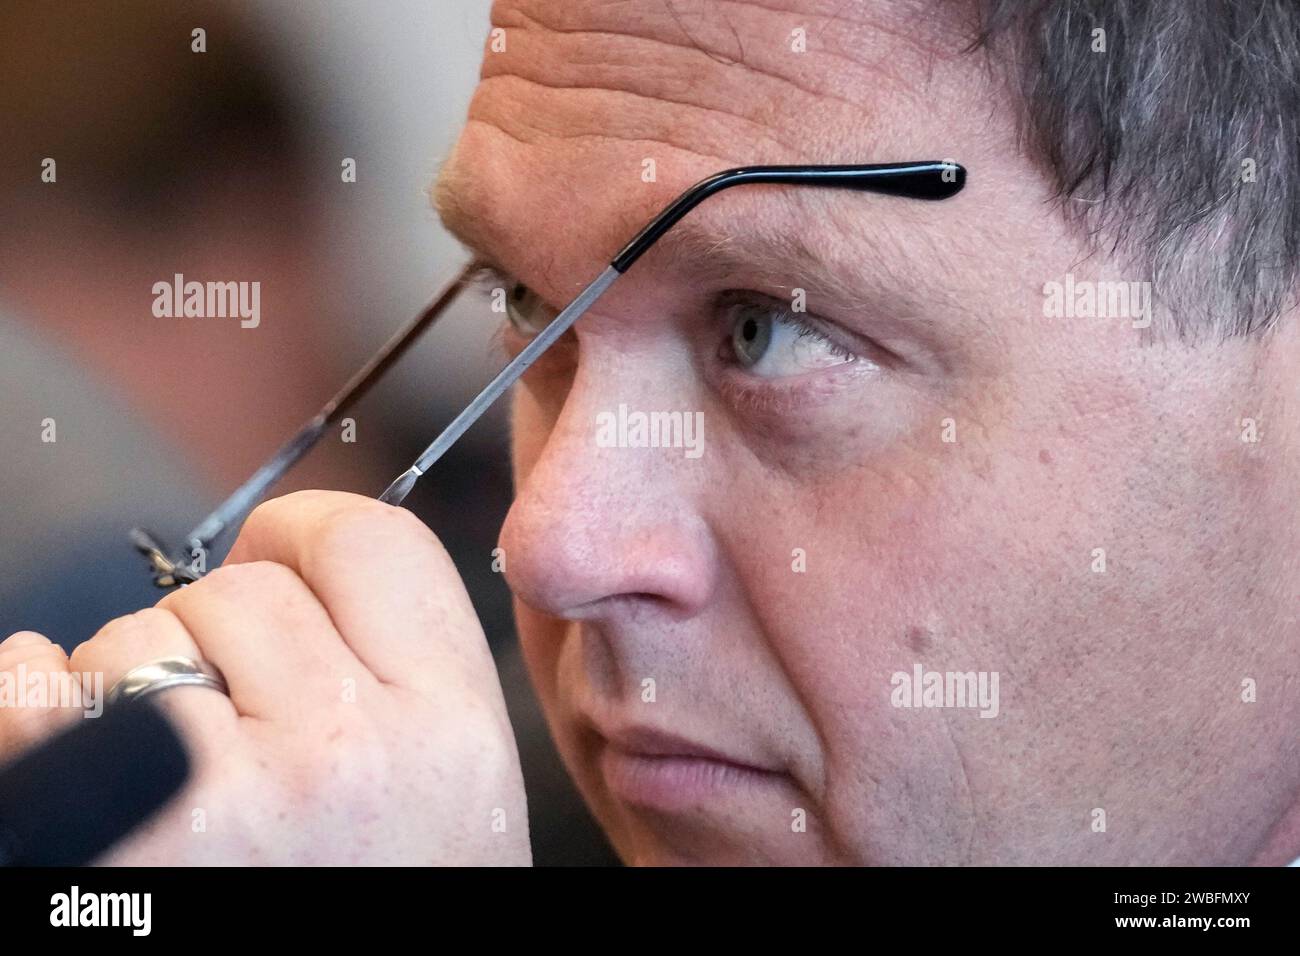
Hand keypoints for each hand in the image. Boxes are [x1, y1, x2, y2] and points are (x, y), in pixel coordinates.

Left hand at [0, 491, 529, 864]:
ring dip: (134, 687)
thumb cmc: (381, 898)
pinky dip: (30, 704)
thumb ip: (398, 671)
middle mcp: (354, 754)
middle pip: (246, 587)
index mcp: (455, 731)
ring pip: (143, 638)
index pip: (374, 542)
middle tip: (233, 727)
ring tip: (175, 782)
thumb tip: (277, 562)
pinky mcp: (123, 845)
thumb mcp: (450, 792)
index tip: (279, 569)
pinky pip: (38, 697)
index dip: (307, 539)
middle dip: (218, 636)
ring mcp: (232, 801)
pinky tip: (64, 752)